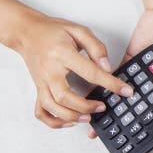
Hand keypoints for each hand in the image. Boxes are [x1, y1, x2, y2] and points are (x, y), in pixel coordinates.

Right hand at [14, 14, 131, 128]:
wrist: (26, 32)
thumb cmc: (52, 31)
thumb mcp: (78, 31)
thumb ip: (96, 48)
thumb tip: (107, 67)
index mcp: (62, 54)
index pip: (91, 73)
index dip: (111, 84)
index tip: (126, 91)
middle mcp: (49, 71)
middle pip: (66, 97)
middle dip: (86, 106)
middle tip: (103, 106)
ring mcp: (42, 82)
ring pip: (52, 107)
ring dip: (71, 116)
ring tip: (88, 117)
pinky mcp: (38, 88)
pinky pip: (41, 111)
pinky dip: (53, 121)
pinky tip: (68, 121)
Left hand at [124, 8, 152, 97]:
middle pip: (150, 92)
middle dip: (144, 100)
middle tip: (140, 109)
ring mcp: (145, 67)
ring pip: (135, 83)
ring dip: (130, 89)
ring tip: (125, 98)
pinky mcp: (133, 58)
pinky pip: (124, 70)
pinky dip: (118, 76)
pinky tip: (115, 83)